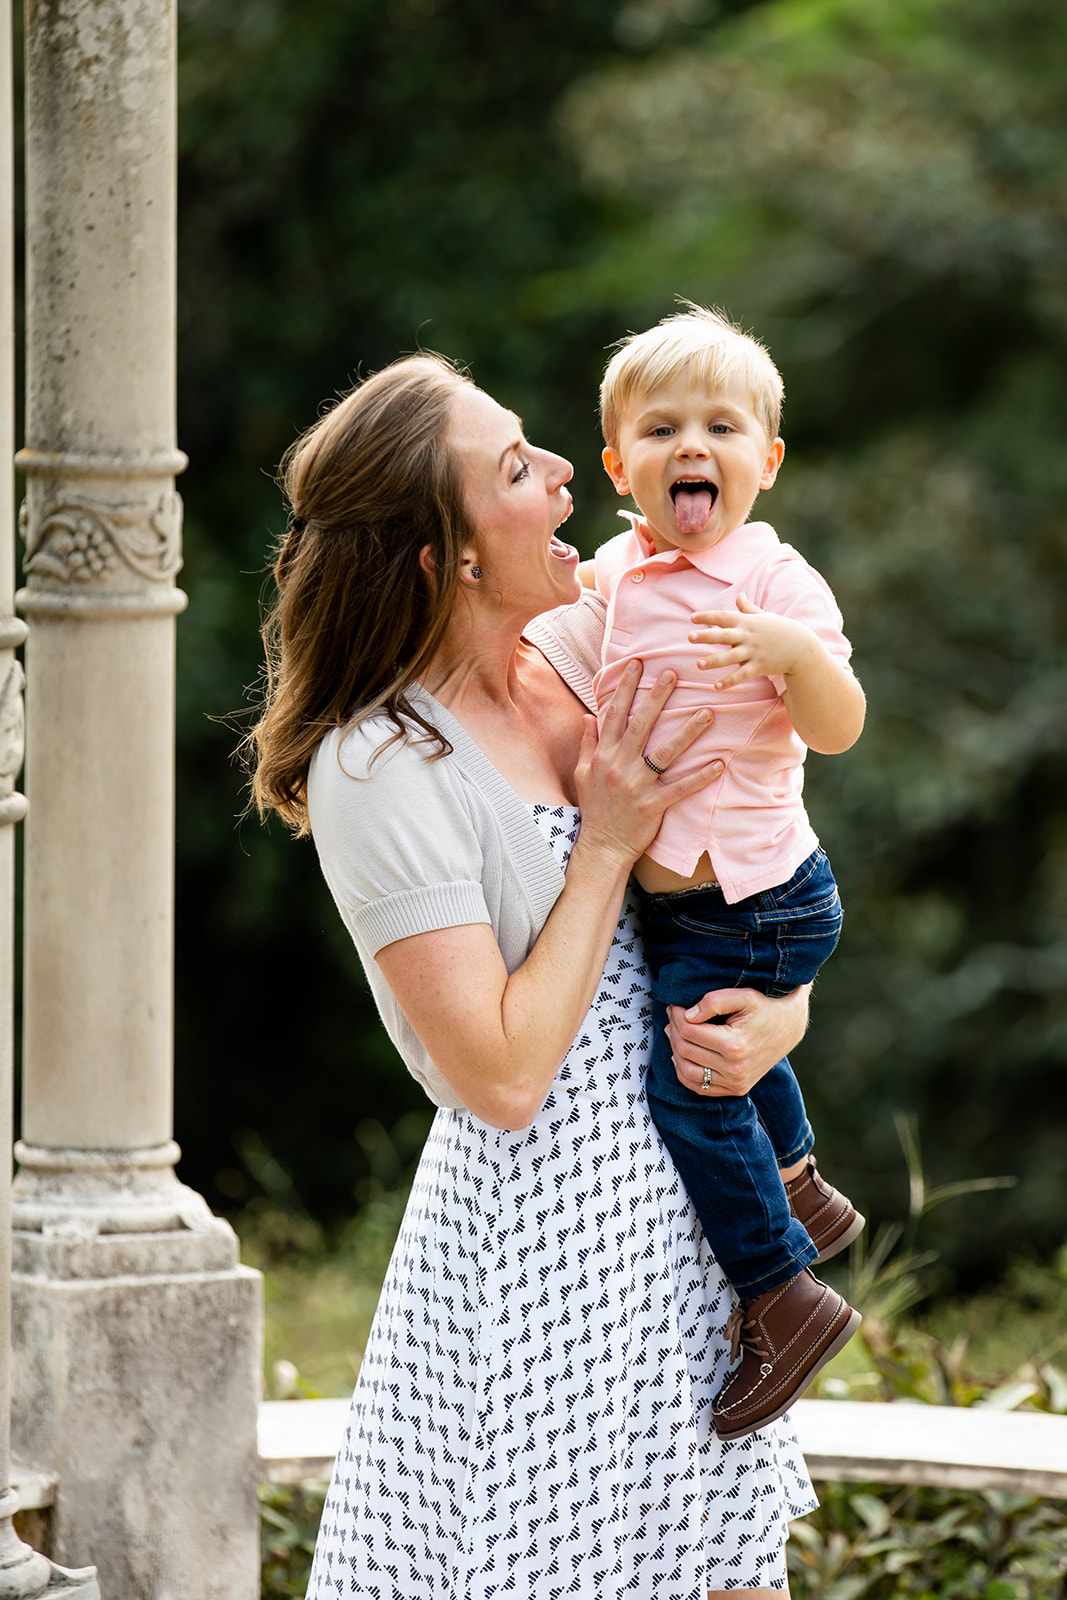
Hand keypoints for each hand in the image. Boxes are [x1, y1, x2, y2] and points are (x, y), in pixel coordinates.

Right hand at [572, 661, 721, 865]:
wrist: (601, 846)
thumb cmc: (595, 808)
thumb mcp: (583, 774)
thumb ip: (587, 744)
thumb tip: (587, 716)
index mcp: (604, 756)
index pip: (614, 715)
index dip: (625, 688)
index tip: (637, 665)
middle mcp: (619, 766)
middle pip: (640, 725)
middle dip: (657, 698)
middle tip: (673, 674)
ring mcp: (636, 786)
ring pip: (665, 753)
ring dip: (687, 731)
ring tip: (707, 712)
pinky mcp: (653, 805)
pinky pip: (680, 788)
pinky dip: (699, 777)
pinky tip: (718, 763)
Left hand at [666, 985, 810, 1096]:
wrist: (788, 1029)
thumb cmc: (765, 1009)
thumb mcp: (743, 996)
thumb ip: (714, 1001)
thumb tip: (687, 1015)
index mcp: (735, 1045)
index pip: (689, 1032)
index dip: (676, 1016)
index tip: (675, 1006)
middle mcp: (735, 1069)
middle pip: (685, 1050)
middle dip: (673, 1030)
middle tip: (673, 1015)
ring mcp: (735, 1083)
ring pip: (686, 1071)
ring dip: (675, 1050)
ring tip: (676, 1032)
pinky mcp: (735, 1090)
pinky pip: (698, 1087)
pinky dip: (684, 1071)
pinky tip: (682, 1054)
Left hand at [688, 593, 815, 689]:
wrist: (801, 647)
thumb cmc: (780, 630)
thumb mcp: (764, 616)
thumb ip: (748, 608)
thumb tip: (739, 596)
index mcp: (747, 622)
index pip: (724, 617)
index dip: (707, 617)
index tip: (692, 618)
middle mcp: (748, 636)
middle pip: (724, 636)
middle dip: (707, 636)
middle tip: (690, 637)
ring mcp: (754, 652)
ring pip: (730, 657)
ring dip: (714, 661)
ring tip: (698, 664)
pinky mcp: (760, 666)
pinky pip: (742, 675)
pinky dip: (729, 681)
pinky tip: (716, 686)